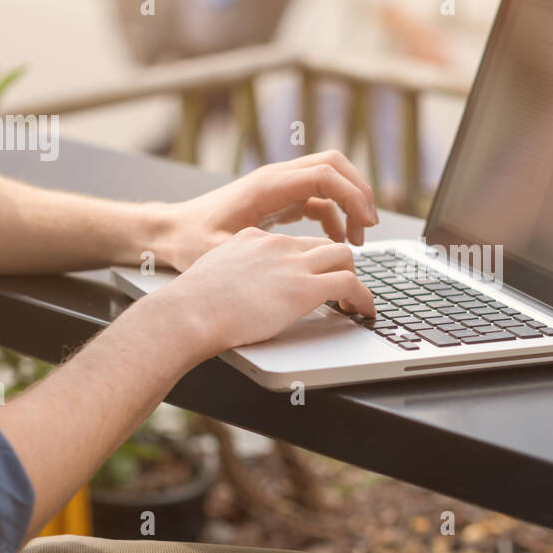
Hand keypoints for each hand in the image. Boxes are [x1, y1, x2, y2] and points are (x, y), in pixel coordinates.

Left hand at [150, 150, 377, 271]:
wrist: (169, 231)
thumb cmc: (189, 240)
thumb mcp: (220, 251)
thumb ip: (259, 252)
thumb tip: (296, 259)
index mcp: (267, 185)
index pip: (324, 174)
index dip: (352, 194)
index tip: (367, 223)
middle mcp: (277, 179)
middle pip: (334, 165)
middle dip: (359, 191)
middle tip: (370, 225)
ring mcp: (280, 187)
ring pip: (331, 178)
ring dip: (351, 202)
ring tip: (357, 240)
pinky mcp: (280, 199)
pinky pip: (320, 197)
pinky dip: (336, 215)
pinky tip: (337, 241)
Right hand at [156, 227, 375, 355]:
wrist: (189, 313)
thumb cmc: (192, 305)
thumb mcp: (213, 274)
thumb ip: (233, 275)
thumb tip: (238, 294)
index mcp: (255, 239)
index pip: (296, 242)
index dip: (312, 261)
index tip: (315, 276)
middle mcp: (277, 246)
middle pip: (325, 245)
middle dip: (339, 265)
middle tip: (342, 288)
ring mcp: (293, 264)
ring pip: (343, 256)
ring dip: (354, 279)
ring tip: (355, 301)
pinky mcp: (305, 288)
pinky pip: (350, 284)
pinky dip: (363, 298)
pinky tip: (364, 312)